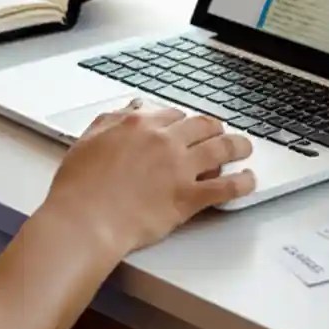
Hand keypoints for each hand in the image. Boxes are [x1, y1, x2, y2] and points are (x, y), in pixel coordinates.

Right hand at [43, 103, 255, 253]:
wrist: (85, 220)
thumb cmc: (80, 187)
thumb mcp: (88, 140)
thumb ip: (112, 121)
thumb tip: (132, 108)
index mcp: (140, 125)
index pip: (173, 115)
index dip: (182, 122)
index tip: (186, 129)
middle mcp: (165, 141)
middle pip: (203, 126)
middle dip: (214, 128)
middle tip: (220, 134)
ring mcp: (180, 168)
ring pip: (221, 148)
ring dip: (238, 145)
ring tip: (245, 148)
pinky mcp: (189, 197)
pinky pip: (226, 186)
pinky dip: (242, 182)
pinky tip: (249, 180)